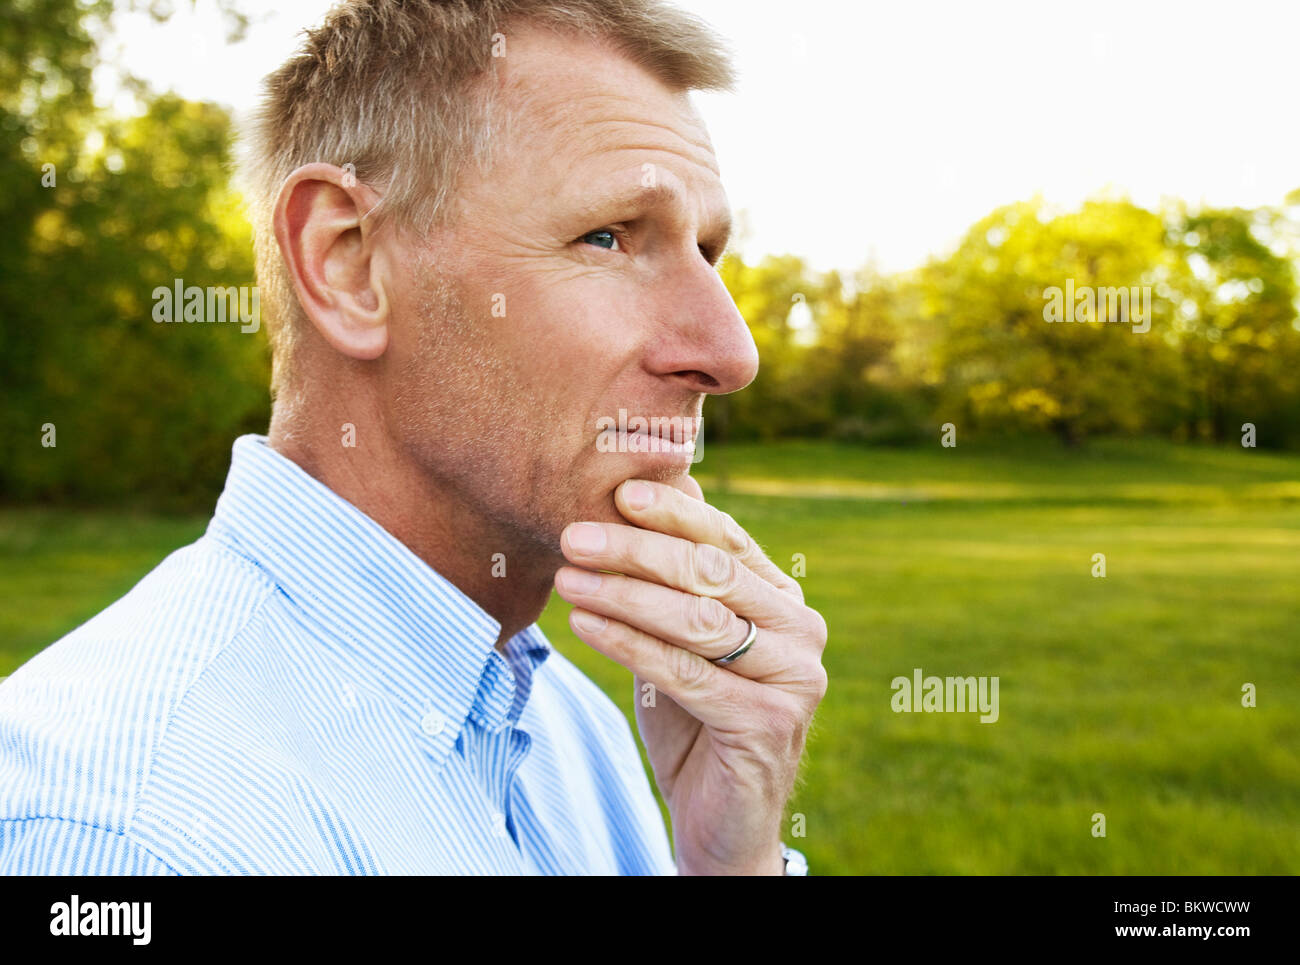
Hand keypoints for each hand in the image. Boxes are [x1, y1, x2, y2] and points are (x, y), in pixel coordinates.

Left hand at [553, 475, 827, 874]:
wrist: (718, 818)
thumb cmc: (694, 721)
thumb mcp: (681, 642)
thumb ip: (673, 581)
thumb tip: (646, 492)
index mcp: (785, 601)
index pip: (727, 541)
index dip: (674, 513)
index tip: (618, 491)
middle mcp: (802, 632)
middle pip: (711, 574)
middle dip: (636, 550)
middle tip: (574, 535)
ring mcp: (795, 678)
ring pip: (697, 621)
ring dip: (623, 594)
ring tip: (568, 578)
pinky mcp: (770, 723)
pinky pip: (685, 674)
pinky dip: (629, 644)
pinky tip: (585, 625)